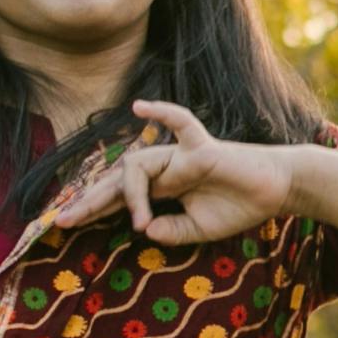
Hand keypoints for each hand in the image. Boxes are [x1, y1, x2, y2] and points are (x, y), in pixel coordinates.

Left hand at [46, 101, 302, 246]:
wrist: (275, 192)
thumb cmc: (239, 206)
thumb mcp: (199, 231)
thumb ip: (171, 231)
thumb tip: (144, 230)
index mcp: (162, 188)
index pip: (119, 196)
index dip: (91, 209)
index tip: (62, 225)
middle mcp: (164, 168)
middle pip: (118, 179)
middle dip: (89, 201)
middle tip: (63, 221)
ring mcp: (180, 155)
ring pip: (140, 164)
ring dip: (134, 194)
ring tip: (139, 221)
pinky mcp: (203, 148)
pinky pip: (181, 122)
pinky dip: (162, 111)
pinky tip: (140, 106)